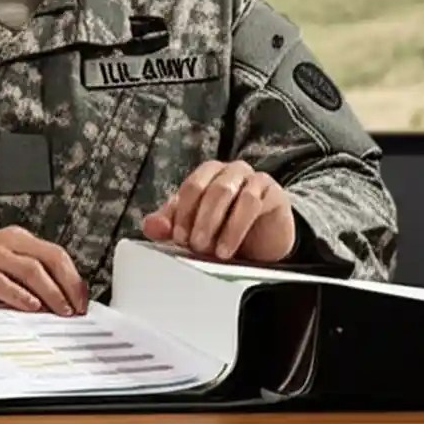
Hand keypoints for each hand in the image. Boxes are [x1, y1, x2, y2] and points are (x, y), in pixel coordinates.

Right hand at [0, 226, 87, 315]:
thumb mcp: (3, 271)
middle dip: (69, 285)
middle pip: (50, 258)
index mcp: (18, 239)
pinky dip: (20, 295)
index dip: (74, 279)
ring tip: (61, 311)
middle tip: (77, 309)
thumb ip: (29, 280)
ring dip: (51, 293)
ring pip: (32, 269)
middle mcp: (7, 242)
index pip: (57, 255)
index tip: (83, 302)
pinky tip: (31, 307)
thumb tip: (61, 303)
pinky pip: (3, 282)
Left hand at [141, 160, 295, 262]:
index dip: (182, 213)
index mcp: (208, 175)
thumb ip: (169, 225)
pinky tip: (228, 248)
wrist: (265, 245)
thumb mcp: (195, 229)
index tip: (178, 237)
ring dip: (217, 224)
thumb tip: (150, 226)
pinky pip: (252, 203)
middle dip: (199, 220)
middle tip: (195, 245)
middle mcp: (230, 172)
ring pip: (229, 193)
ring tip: (213, 251)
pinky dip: (236, 228)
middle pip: (210, 189)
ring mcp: (253, 179)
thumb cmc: (226, 231)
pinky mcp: (272, 192)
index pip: (191, 187)